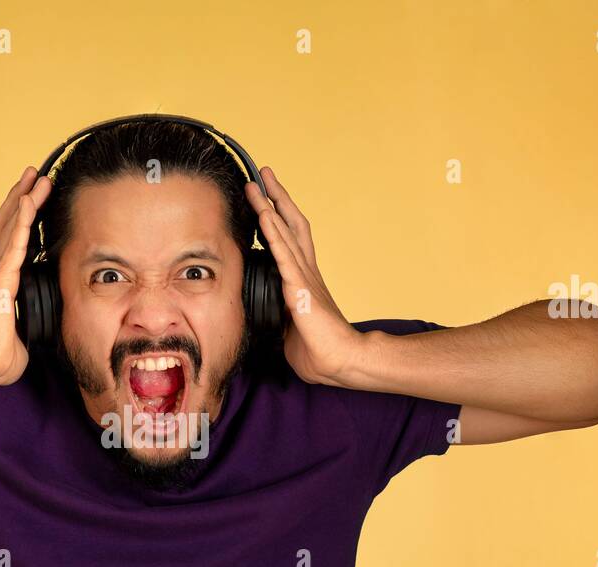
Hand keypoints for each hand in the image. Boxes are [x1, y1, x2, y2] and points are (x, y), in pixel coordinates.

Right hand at [0, 166, 51, 388]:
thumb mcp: (23, 335)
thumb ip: (32, 323)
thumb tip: (41, 327)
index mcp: (3, 283)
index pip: (12, 241)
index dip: (22, 218)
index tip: (33, 198)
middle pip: (8, 224)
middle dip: (22, 197)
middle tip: (35, 175)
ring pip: (10, 226)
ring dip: (24, 199)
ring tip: (37, 177)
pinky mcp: (1, 281)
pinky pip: (13, 245)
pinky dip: (21, 221)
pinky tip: (29, 202)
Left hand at [245, 167, 360, 386]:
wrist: (342, 361)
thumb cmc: (320, 350)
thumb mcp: (292, 329)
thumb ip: (281, 316)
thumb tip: (271, 319)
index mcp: (304, 280)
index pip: (290, 240)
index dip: (278, 216)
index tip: (266, 198)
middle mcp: (306, 271)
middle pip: (290, 223)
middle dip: (276, 197)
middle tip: (262, 174)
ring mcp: (303, 277)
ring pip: (284, 232)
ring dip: (269, 206)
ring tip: (255, 184)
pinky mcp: (299, 288)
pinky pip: (283, 254)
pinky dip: (272, 233)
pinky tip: (263, 215)